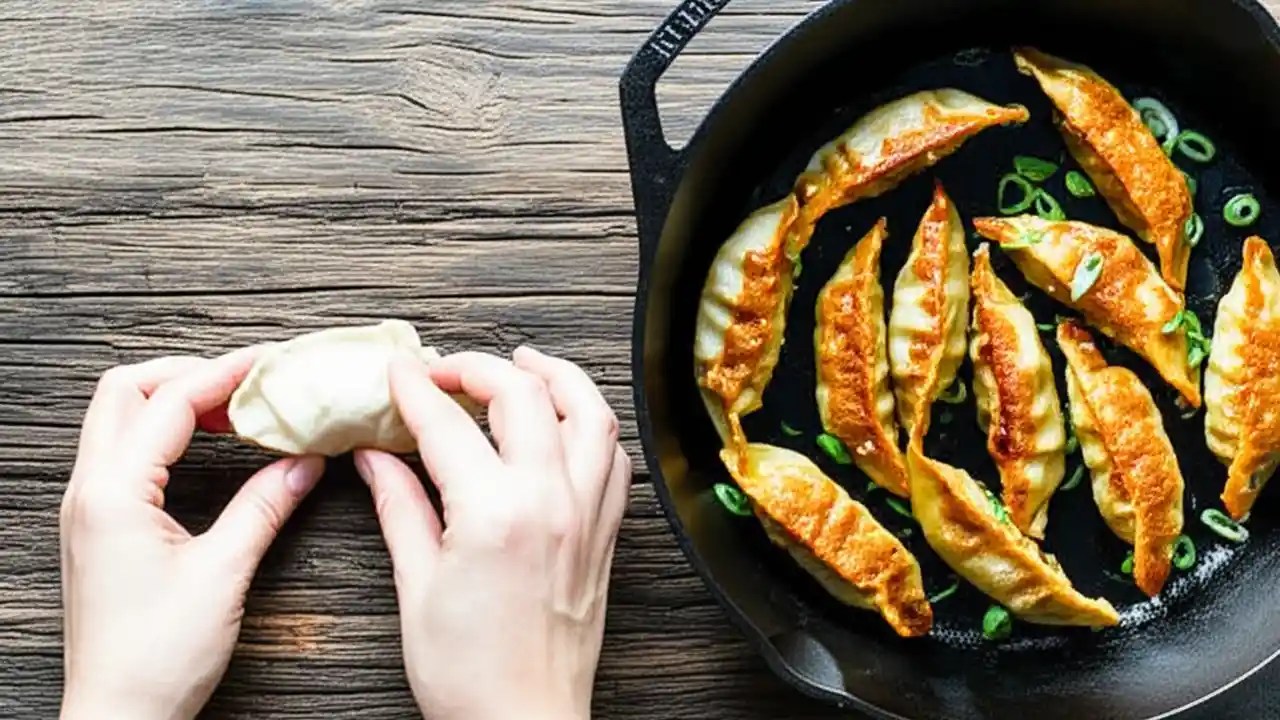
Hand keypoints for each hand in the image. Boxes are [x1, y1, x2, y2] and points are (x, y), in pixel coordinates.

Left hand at [60, 350, 325, 719]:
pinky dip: (166, 435)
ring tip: (235, 410)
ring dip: (173, 401)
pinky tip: (208, 449)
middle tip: (247, 382)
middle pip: (125, 391)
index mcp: (112, 493)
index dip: (225, 373)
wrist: (118, 718)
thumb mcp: (223, 574)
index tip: (271, 362)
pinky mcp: (98, 529)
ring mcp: (87, 510)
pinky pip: (123, 454)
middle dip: (187, 373)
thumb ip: (264, 507)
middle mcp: (88, 491)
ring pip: (119, 419)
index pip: (169, 401)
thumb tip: (303, 461)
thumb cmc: (158, 658)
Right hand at [355, 347, 630, 719]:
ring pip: (589, 410)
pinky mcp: (605, 533)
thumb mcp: (416, 587)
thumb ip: (399, 508)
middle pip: (523, 393)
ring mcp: (587, 513)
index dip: (414, 387)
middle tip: (442, 370)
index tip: (396, 371)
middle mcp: (550, 500)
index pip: (447, 423)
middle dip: (477, 367)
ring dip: (556, 375)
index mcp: (494, 513)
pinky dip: (591, 423)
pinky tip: (565, 421)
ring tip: (522, 362)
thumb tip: (375, 458)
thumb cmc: (468, 674)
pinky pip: (613, 456)